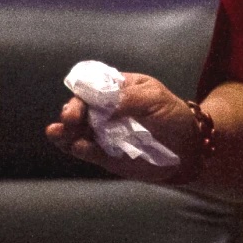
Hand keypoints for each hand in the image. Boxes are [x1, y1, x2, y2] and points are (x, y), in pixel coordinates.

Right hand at [45, 72, 200, 183]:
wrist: (188, 148)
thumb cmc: (172, 115)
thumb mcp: (154, 99)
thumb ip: (129, 99)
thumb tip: (104, 103)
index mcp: (116, 90)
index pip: (92, 87)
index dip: (82, 91)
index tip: (80, 100)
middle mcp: (105, 111)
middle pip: (80, 109)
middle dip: (71, 112)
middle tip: (69, 118)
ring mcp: (103, 133)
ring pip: (76, 131)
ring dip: (64, 132)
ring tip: (55, 133)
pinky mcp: (105, 155)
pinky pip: (87, 151)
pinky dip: (78, 149)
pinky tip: (75, 146)